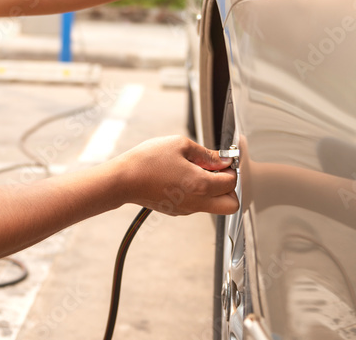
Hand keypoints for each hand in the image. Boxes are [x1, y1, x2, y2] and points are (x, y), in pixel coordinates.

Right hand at [112, 135, 237, 215]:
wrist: (123, 180)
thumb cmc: (148, 161)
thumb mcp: (180, 145)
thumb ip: (206, 154)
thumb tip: (222, 160)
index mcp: (201, 185)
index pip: (232, 182)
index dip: (231, 168)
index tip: (223, 160)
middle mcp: (197, 202)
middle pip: (231, 205)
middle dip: (230, 188)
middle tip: (218, 172)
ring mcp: (186, 210)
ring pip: (214, 206)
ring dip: (213, 191)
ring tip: (196, 171)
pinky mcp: (177, 211)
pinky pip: (197, 206)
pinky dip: (198, 194)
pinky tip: (183, 178)